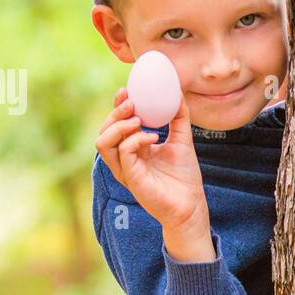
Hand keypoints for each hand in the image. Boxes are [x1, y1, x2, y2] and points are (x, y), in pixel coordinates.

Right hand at [95, 86, 210, 237]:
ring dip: (118, 126)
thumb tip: (178, 93)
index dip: (117, 106)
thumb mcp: (182, 140)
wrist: (191, 204)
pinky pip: (123, 152)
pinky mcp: (130, 178)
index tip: (127, 90)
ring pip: (102, 142)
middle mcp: (124, 158)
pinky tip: (154, 137)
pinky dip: (136, 139)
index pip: (116, 124)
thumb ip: (178, 117)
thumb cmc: (184, 177)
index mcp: (132, 148)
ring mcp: (124, 169)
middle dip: (115, 112)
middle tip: (131, 102)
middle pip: (104, 130)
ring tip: (139, 120)